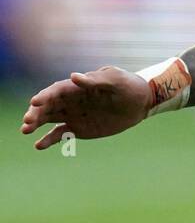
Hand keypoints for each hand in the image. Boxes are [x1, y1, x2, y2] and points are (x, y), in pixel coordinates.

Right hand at [21, 67, 152, 149]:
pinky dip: (48, 139)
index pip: (56, 91)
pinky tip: (38, 145)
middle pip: (47, 106)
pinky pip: (59, 134)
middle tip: (27, 123)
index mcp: (77, 87)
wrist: (140, 102)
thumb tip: (74, 77)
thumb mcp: (115, 80)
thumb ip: (95, 80)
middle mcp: (71, 100)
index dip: (44, 96)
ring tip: (25, 131)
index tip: (34, 103)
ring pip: (48, 119)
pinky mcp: (79, 128)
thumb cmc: (128, 86)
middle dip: (35, 113)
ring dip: (35, 124)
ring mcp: (73, 114)